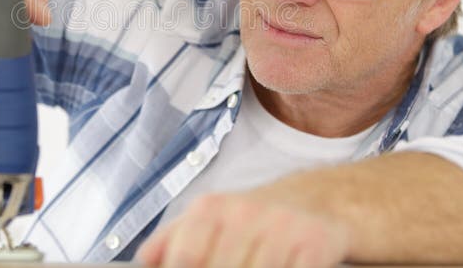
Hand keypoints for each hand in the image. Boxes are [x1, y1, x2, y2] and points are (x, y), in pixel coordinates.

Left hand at [136, 191, 350, 267]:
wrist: (318, 201)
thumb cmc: (254, 220)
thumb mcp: (210, 219)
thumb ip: (172, 239)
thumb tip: (144, 261)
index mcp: (211, 209)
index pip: (186, 255)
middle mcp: (244, 212)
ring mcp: (281, 227)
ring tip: (250, 267)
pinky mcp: (315, 242)